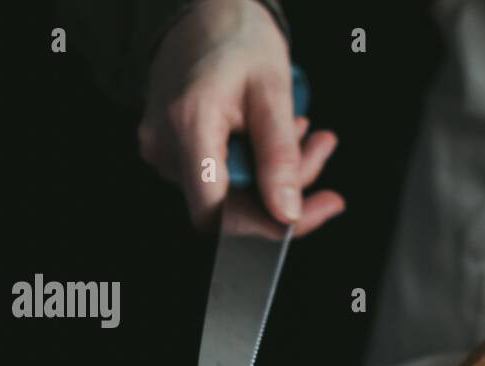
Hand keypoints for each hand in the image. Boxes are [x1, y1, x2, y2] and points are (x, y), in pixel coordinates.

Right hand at [139, 0, 344, 232]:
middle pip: (231, 203)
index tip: (304, 215)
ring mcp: (165, 148)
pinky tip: (274, 134)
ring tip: (302, 131)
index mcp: (189, 125)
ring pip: (231, 191)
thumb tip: (287, 212)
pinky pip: (222, 175)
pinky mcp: (173, 148)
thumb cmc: (235, 36)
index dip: (261, 225)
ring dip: (276, 173)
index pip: (216, 212)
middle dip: (285, 188)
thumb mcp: (272, 90)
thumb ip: (280, 156)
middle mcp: (166, 144)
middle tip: (319, 151)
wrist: (202, 9)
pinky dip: (257, 163)